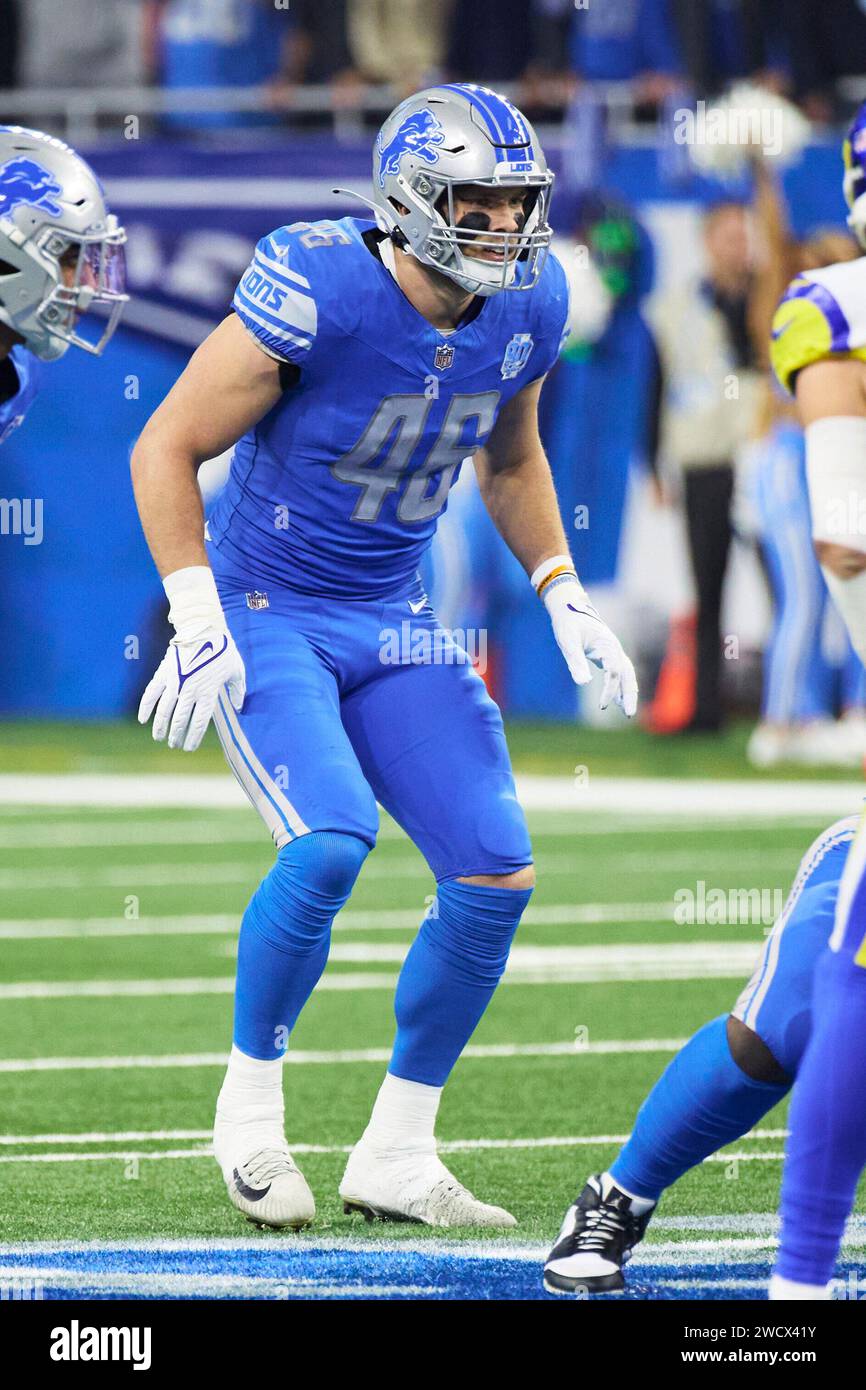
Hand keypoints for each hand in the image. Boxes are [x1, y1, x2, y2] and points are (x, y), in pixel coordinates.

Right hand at [138, 626, 245, 751]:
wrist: (203, 628)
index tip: (189, 747)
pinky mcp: (164, 673)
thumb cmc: (223, 650)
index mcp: (208, 693)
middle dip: (175, 736)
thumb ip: (238, 691)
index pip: (198, 723)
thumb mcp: (237, 671)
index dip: (192, 738)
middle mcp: (189, 691)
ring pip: (164, 711)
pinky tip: (143, 719)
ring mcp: (175, 682)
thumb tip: (240, 706)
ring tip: (159, 737)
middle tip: (174, 744)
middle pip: (179, 721)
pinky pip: (151, 693)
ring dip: (160, 727)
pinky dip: (146, 707)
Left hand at [544, 580, 637, 716]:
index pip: (614, 673)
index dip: (609, 690)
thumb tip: (584, 683)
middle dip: (629, 694)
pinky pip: (619, 672)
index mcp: (607, 646)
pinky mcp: (608, 653)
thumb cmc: (568, 623)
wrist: (568, 607)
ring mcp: (613, 651)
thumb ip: (576, 662)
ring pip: (626, 674)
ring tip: (627, 711)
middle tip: (629, 714)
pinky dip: (620, 685)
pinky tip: (616, 699)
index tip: (602, 706)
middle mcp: (614, 648)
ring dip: (627, 691)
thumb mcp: (568, 642)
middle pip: (627, 674)